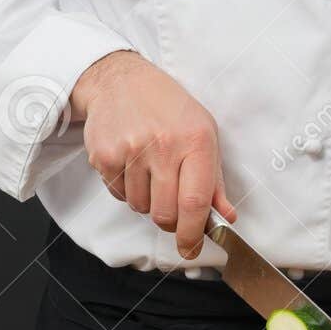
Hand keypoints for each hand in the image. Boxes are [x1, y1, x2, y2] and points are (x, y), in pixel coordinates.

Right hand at [70, 51, 236, 260]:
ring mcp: (130, 150)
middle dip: (169, 221)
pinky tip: (131, 164)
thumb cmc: (168, 108)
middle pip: (164, 214)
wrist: (121, 80)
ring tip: (149, 171)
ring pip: (140, 207)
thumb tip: (226, 217)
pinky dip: (126, 188)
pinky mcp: (104, 155)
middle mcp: (163, 146)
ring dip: (146, 201)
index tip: (192, 249)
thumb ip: (215, 180)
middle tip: (170, 206)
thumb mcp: (203, 133)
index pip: (195, 202)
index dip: (193, 234)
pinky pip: (118, 194)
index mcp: (195, 141)